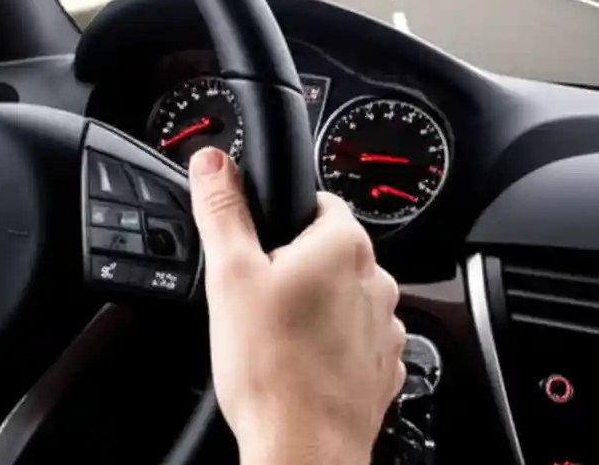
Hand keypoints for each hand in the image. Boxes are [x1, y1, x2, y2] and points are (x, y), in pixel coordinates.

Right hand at [189, 147, 405, 464]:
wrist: (302, 448)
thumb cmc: (270, 369)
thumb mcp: (230, 275)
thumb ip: (223, 210)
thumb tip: (213, 163)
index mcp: (344, 244)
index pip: (318, 201)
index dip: (281, 219)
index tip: (257, 246)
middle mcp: (376, 279)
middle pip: (329, 250)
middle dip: (295, 266)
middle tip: (257, 298)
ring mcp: (385, 324)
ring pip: (343, 296)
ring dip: (316, 306)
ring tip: (276, 336)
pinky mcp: (384, 364)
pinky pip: (355, 338)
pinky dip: (331, 345)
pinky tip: (299, 362)